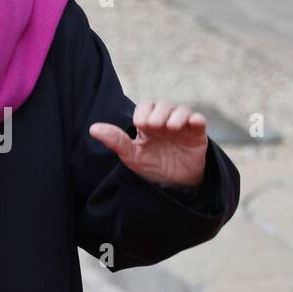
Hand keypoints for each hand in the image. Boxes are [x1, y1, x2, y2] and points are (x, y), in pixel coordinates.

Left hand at [89, 101, 207, 189]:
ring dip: (176, 115)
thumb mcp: (132, 157)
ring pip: (182, 110)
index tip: (141, 125)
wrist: (174, 186)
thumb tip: (93, 129)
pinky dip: (197, 119)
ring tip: (171, 128)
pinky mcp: (198, 135)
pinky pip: (200, 120)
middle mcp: (165, 122)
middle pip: (164, 105)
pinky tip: (193, 123)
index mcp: (148, 124)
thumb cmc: (152, 168)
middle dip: (159, 113)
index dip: (144, 111)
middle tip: (155, 126)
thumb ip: (116, 141)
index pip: (146, 106)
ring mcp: (182, 127)